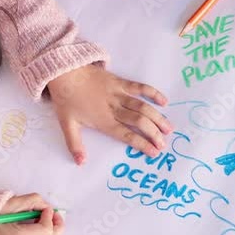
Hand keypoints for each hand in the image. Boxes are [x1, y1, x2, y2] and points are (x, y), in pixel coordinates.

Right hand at [0, 193, 64, 234]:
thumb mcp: (11, 204)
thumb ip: (34, 201)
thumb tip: (48, 208)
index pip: (46, 231)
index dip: (50, 217)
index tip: (47, 209)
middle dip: (57, 225)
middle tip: (54, 214)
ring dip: (53, 233)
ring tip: (47, 221)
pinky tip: (40, 229)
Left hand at [46, 66, 171, 164]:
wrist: (65, 72)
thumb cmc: (67, 99)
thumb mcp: (66, 124)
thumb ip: (75, 144)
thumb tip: (81, 162)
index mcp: (103, 121)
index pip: (126, 135)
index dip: (142, 144)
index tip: (154, 152)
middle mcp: (114, 109)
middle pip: (139, 122)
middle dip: (154, 134)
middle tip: (164, 143)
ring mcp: (119, 94)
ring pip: (143, 107)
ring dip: (157, 118)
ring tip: (169, 128)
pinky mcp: (121, 82)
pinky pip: (140, 87)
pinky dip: (153, 93)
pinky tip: (164, 101)